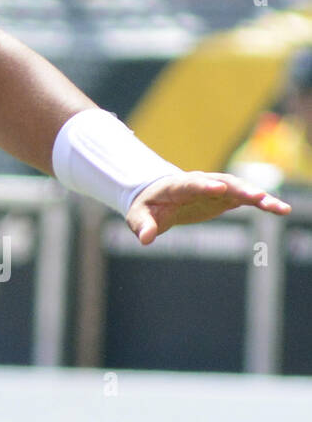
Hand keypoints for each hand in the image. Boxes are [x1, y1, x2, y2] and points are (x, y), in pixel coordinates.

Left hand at [126, 172, 289, 245]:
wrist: (159, 197)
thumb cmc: (148, 207)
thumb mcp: (139, 217)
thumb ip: (142, 226)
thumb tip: (145, 239)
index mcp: (176, 185)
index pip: (190, 183)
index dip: (203, 185)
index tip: (217, 187)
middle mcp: (200, 182)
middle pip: (221, 182)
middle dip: (238, 189)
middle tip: (256, 197)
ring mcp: (215, 188)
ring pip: (239, 188)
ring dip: (257, 196)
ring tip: (278, 207)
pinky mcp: (226, 196)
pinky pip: (247, 198)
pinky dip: (263, 203)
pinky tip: (281, 210)